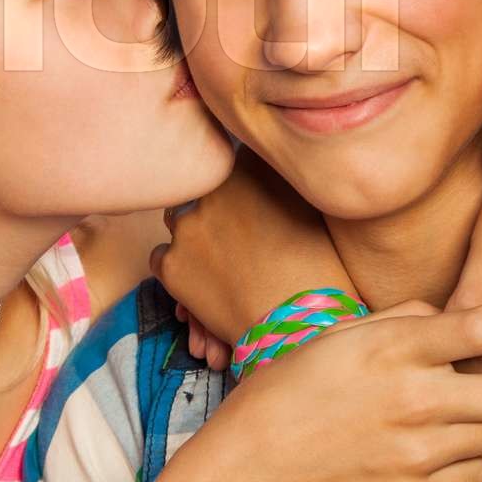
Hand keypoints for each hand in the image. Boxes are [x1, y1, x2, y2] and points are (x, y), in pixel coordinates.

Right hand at [125, 285, 481, 481]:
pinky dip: (468, 461)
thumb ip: (402, 319)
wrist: (246, 473)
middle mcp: (418, 400)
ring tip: (467, 411)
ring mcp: (420, 455)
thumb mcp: (338, 336)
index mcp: (396, 349)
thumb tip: (451, 315)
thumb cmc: (286, 395)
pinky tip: (439, 450)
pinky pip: (477, 476)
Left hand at [153, 147, 355, 347]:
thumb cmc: (319, 269)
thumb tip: (267, 169)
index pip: (230, 157)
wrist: (300, 324)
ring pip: (179, 220)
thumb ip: (279, 182)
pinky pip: (161, 257)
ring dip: (195, 235)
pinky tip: (203, 283)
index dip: (239, 180)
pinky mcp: (170, 263)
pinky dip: (178, 268)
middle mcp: (213, 188)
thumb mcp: (309, 207)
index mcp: (248, 167)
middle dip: (215, 207)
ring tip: (221, 262)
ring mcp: (187, 225)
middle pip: (203, 189)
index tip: (247, 199)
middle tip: (235, 235)